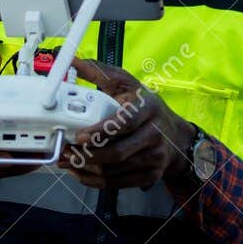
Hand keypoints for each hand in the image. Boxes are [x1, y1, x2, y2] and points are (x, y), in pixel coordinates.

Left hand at [57, 58, 196, 189]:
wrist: (177, 138)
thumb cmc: (147, 109)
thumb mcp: (128, 85)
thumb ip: (100, 73)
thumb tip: (74, 60)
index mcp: (148, 108)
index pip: (125, 123)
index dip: (102, 131)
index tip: (80, 136)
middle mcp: (154, 135)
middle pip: (118, 152)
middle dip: (88, 155)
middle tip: (66, 151)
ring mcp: (154, 159)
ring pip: (115, 170)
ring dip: (87, 169)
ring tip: (67, 161)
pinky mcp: (150, 176)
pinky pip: (118, 184)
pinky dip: (95, 181)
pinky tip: (80, 173)